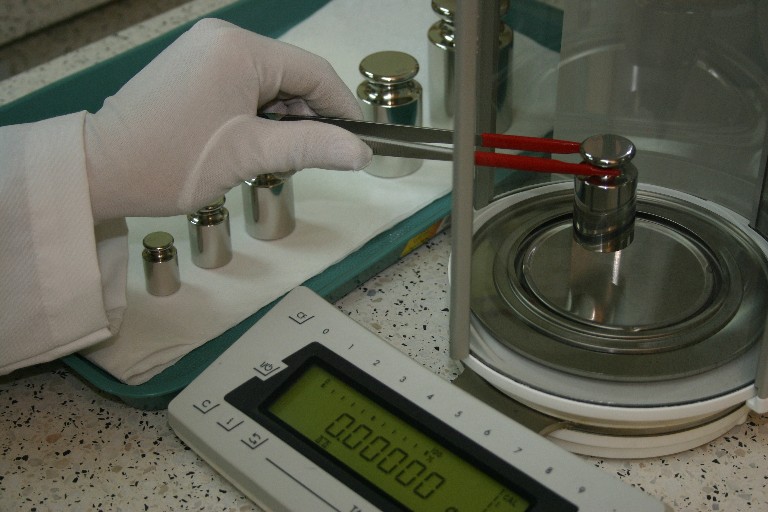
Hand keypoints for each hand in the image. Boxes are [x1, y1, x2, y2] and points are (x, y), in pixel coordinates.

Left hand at [84, 18, 371, 221]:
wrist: (101, 170)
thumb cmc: (172, 162)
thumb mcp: (251, 155)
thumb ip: (312, 147)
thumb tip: (362, 151)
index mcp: (239, 48)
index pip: (313, 71)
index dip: (342, 107)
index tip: (358, 141)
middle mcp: (222, 38)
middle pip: (291, 76)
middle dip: (306, 118)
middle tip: (305, 160)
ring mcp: (204, 50)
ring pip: (269, 84)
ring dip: (281, 121)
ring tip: (271, 159)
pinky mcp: (193, 66)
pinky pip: (244, 86)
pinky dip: (257, 115)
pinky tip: (250, 144)